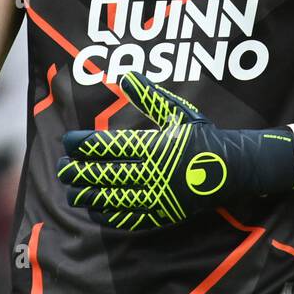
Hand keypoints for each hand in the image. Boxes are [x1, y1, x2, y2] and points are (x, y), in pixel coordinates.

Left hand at [56, 71, 293, 231]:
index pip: (110, 146)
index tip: (67, 141)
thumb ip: (149, 96)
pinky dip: (110, 215)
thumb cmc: (203, 136)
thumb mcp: (178, 112)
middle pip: (106, 174)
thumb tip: (125, 76)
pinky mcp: (164, 214)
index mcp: (155, 146)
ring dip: (89, 195)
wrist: (232, 169)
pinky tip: (95, 210)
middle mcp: (154, 174)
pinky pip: (131, 218)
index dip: (84, 145)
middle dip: (79, 172)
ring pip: (114, 199)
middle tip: (60, 169)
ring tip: (70, 191)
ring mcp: (158, 197)